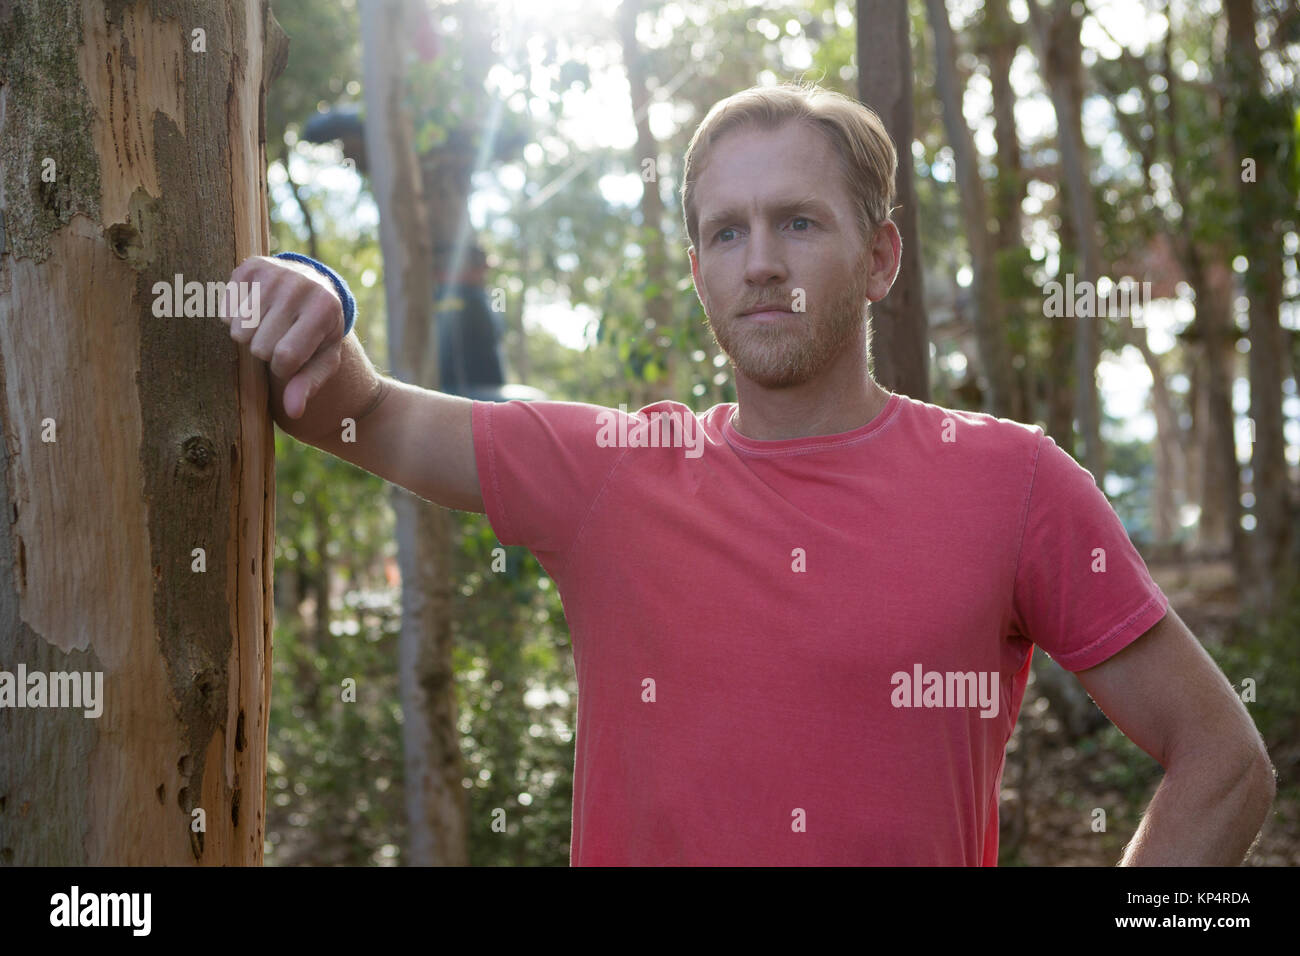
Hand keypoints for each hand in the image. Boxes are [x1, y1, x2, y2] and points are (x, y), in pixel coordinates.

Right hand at [223, 255, 344, 418]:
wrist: (315, 288)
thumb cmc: (318, 332)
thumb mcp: (323, 359)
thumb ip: (309, 385)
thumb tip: (294, 411)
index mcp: (325, 308)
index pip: (285, 358)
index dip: (283, 367)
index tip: (292, 358)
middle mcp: (300, 285)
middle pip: (259, 346)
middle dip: (266, 351)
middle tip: (279, 338)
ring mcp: (275, 272)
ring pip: (239, 330)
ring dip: (249, 336)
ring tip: (267, 326)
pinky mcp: (250, 265)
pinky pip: (226, 310)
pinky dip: (235, 317)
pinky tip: (254, 311)